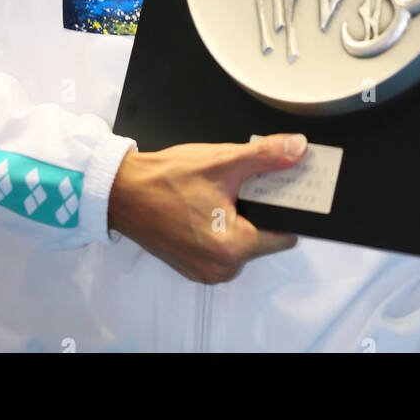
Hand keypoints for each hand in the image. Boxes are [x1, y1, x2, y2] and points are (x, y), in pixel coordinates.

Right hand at [107, 133, 306, 282]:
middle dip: (258, 210)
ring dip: (239, 219)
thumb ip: (265, 156)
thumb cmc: (165, 179)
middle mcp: (221, 269)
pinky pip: (222, 248)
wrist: (121, 192)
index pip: (284, 234)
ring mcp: (205, 271)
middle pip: (263, 238)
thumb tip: (298, 148)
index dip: (287, 208)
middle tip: (244, 183)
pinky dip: (221, 228)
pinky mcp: (192, 266)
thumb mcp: (221, 161)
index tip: (285, 188)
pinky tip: (207, 205)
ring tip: (221, 192)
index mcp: (233, 248)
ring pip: (242, 243)